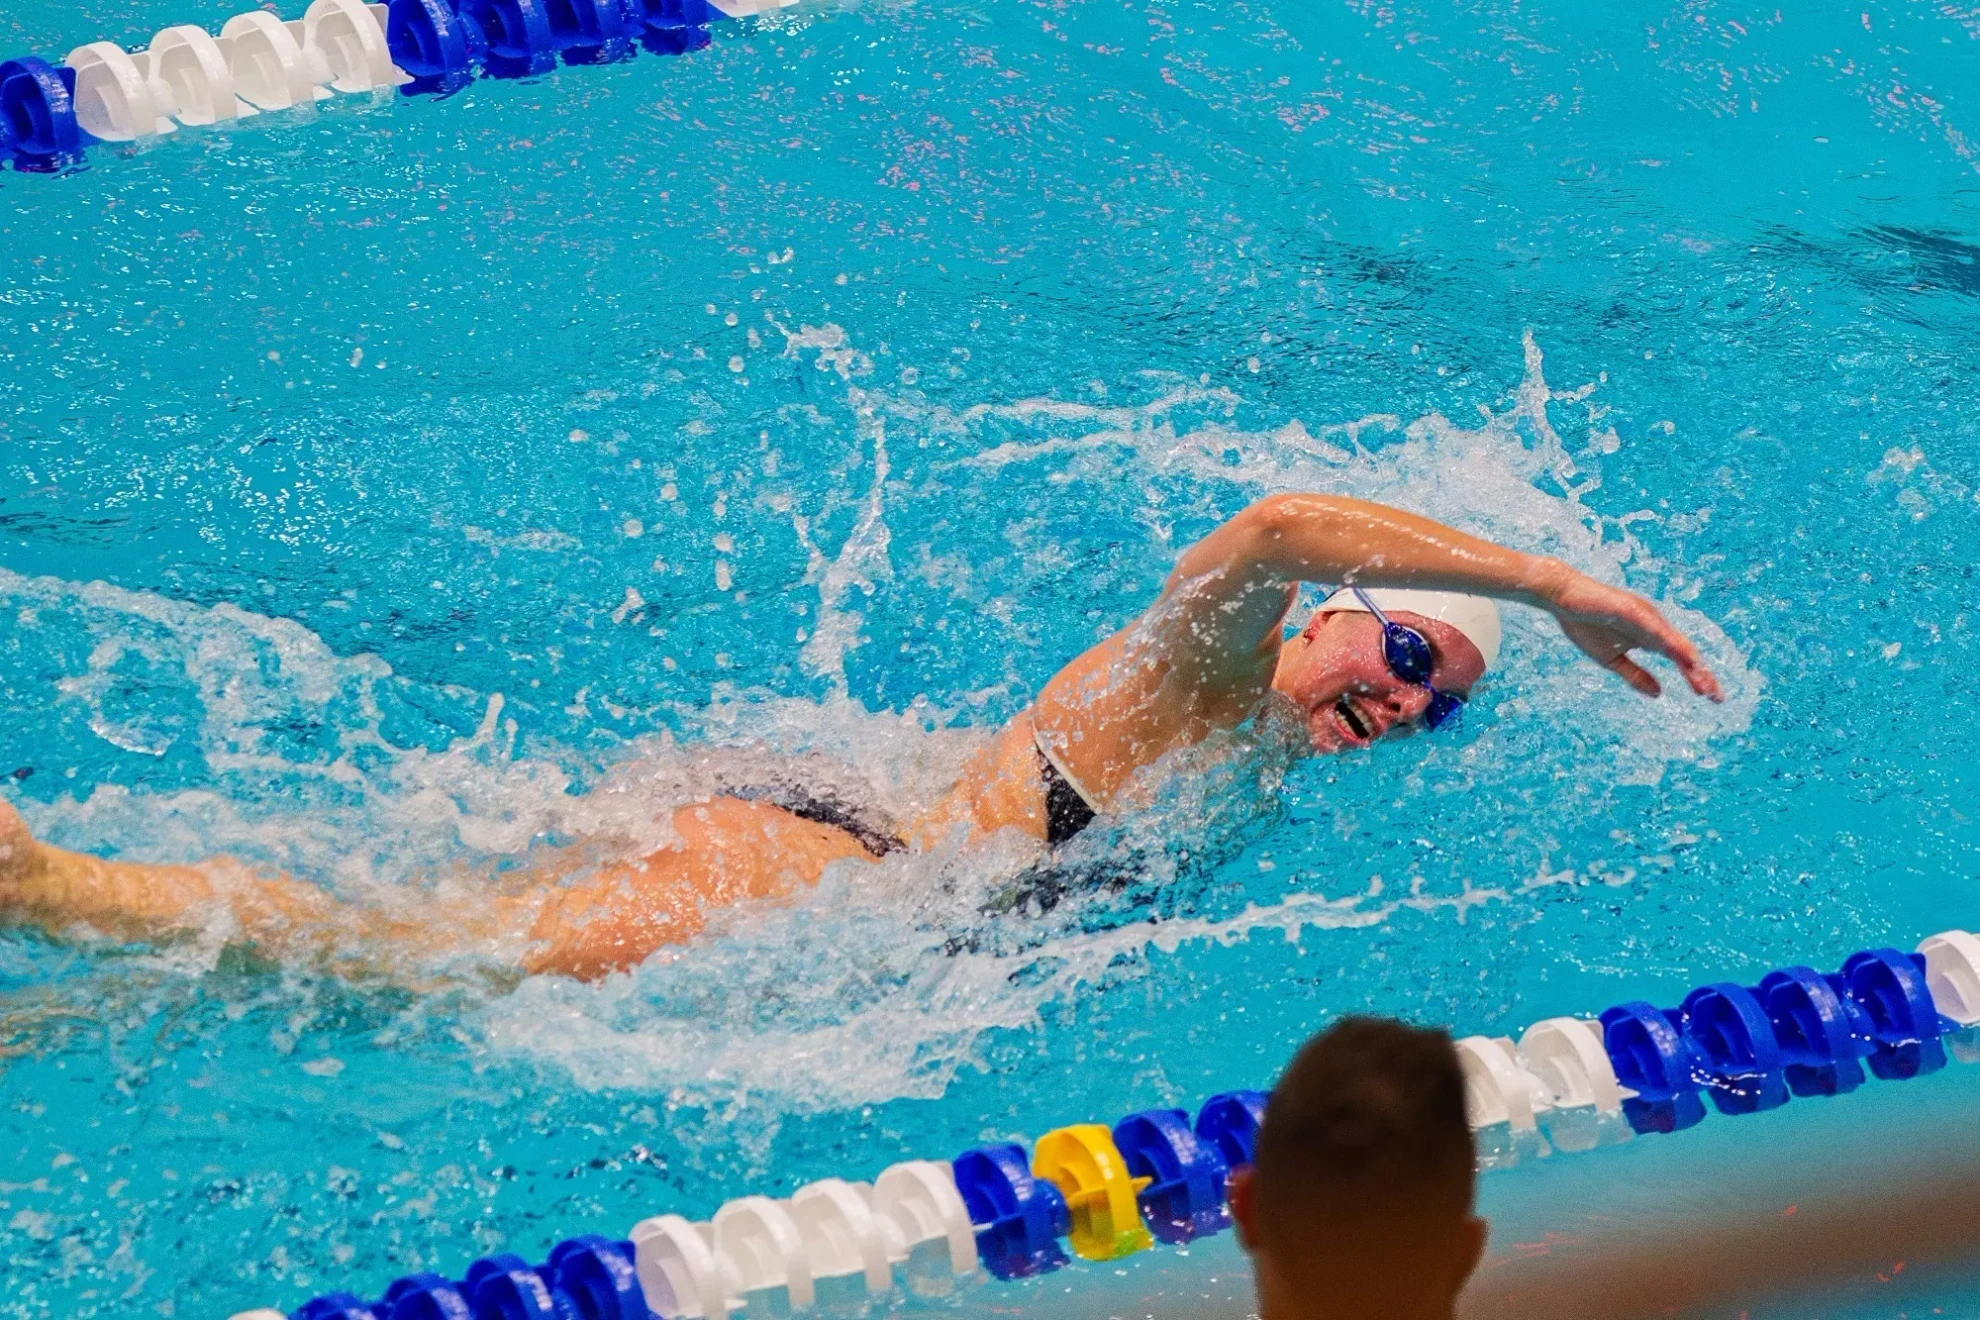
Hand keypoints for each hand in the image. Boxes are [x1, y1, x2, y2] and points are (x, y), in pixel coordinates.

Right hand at [1542, 566, 1724, 701]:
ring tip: (1703, 680)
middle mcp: (1655, 625)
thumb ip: (1635, 675)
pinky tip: (1680, 656)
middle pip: (1684, 652)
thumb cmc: (1585, 624)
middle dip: (1700, 674)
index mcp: (1651, 637)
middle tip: (1715, 696)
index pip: (1679, 659)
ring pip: (1675, 641)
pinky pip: (1655, 628)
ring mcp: (1645, 616)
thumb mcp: (1611, 660)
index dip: (1695, 677)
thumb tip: (1659, 694)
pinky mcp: (1632, 609)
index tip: (1709, 698)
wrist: (1562, 598)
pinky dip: (1670, 642)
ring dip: (1690, 662)